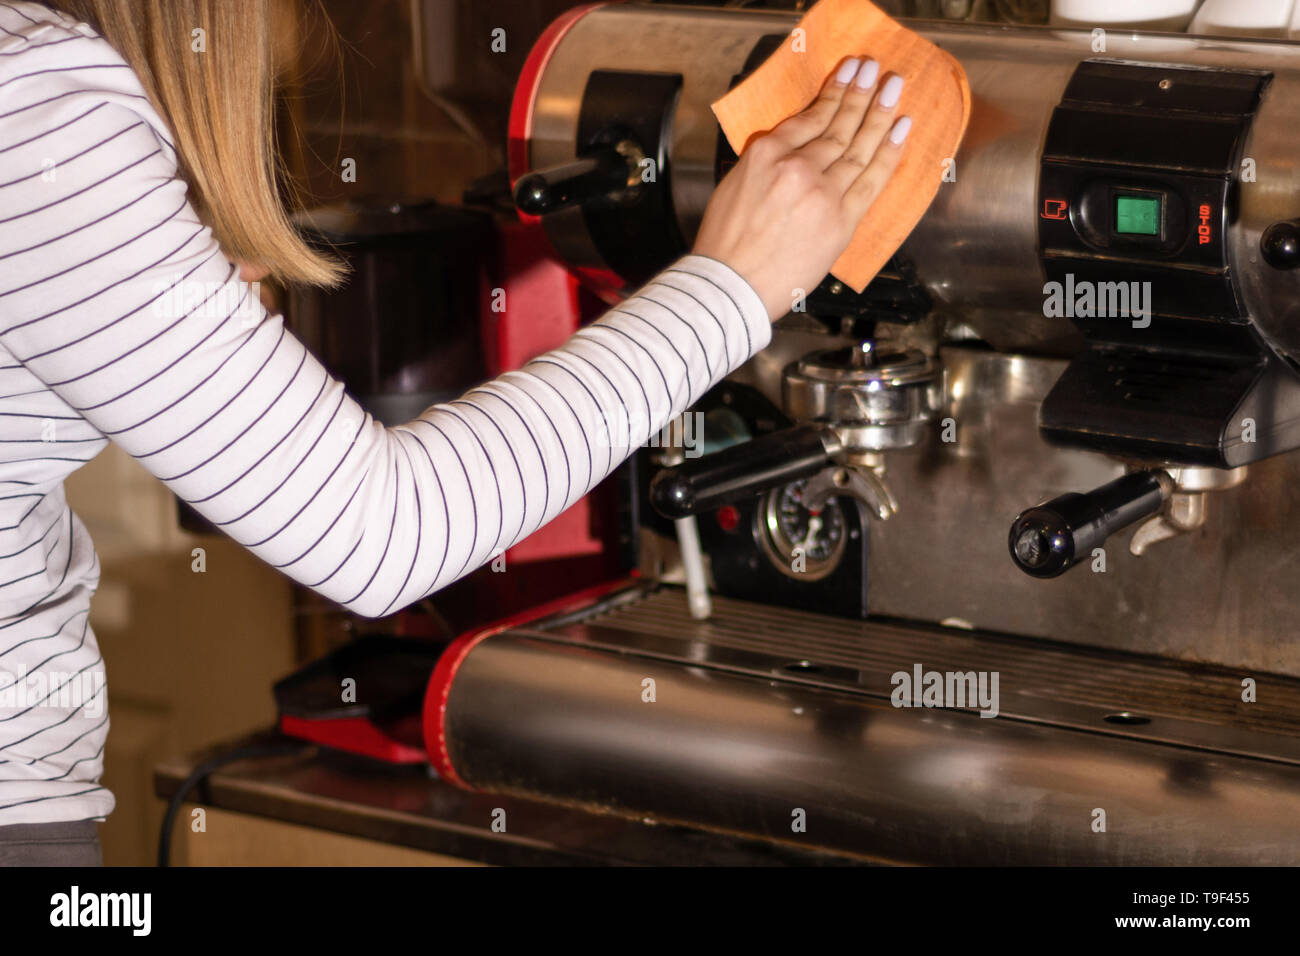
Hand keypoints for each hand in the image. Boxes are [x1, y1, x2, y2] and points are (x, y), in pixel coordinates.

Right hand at [693, 57, 911, 320]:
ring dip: (879, 114)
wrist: (730, 286)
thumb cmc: (726, 244)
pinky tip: (901, 130)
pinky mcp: (840, 220)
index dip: (834, 92)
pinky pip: (872, 180)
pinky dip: (889, 153)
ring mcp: (822, 193)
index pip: (809, 117)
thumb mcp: (733, 184)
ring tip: (894, 88)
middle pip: (837, 126)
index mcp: (765, 154)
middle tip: (875, 70)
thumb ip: (766, 162)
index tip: (848, 74)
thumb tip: (794, 148)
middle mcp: (796, 167)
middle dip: (860, 94)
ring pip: (858, 147)